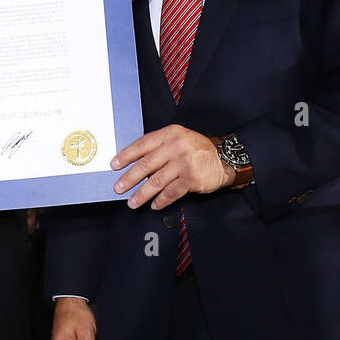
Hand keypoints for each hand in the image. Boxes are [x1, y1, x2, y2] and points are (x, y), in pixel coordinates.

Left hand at [113, 125, 231, 209]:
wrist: (224, 157)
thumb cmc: (197, 149)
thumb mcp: (178, 138)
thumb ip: (159, 146)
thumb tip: (134, 162)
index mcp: (169, 135)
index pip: (142, 144)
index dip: (126, 156)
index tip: (114, 165)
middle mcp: (175, 147)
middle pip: (146, 165)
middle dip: (129, 178)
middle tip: (119, 187)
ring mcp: (184, 163)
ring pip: (156, 181)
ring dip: (141, 194)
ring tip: (132, 202)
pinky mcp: (191, 179)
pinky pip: (171, 193)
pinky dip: (160, 201)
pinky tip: (154, 205)